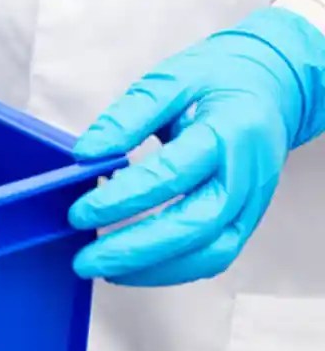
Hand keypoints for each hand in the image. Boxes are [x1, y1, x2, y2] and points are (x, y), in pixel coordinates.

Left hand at [69, 7, 324, 285]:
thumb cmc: (218, 81)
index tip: (79, 213)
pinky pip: (214, 257)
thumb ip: (128, 116)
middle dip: (135, 249)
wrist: (271, 88)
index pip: (173, 174)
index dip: (123, 199)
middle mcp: (247, 173)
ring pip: (210, 253)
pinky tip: (131, 268)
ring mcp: (251, 203)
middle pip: (196, 225)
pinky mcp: (246, 221)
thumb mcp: (172, 79)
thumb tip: (85, 153)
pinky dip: (171, 271)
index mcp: (229, 131)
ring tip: (102, 268)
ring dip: (153, 270)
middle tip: (85, 259)